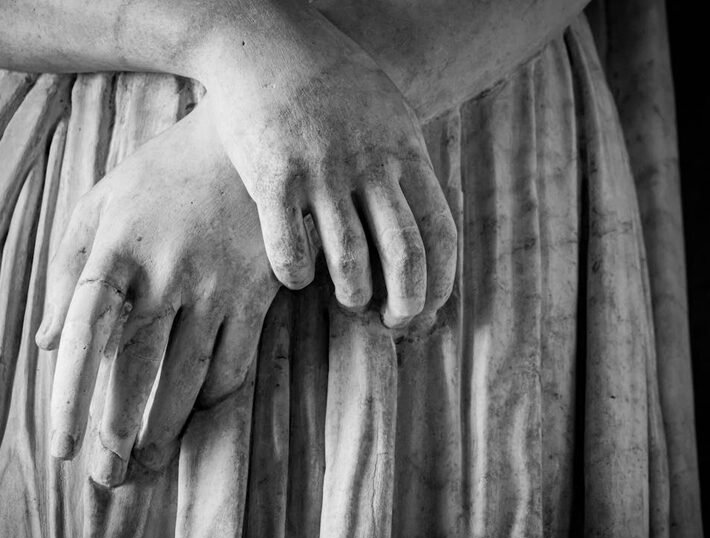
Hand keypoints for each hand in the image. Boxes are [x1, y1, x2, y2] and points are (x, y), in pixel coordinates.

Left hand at [35, 102, 286, 484]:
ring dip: (167, 430)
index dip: (70, 397)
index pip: (85, 335)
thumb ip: (68, 269)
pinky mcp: (256, 296)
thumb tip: (45, 342)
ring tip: (148, 466)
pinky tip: (197, 415)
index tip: (62, 448)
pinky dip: (214, 398)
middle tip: (108, 479)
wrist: (246, 145)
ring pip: (188, 379)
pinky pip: (236, 363)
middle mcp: (167, 276)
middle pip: (137, 372)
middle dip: (120, 435)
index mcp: (117, 251)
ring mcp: (217, 289)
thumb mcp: (103, 202)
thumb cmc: (164, 173)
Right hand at [197, 4, 456, 326]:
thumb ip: (407, 163)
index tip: (431, 307)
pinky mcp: (272, 176)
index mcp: (406, 152)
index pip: (440, 233)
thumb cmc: (334, 83)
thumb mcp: (389, 113)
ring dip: (352, 293)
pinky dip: (297, 275)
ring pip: (350, 259)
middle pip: (404, 255)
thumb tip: (426, 216)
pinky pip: (289, 248)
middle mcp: (369, 165)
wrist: (268, 43)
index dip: (441, 282)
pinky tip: (298, 276)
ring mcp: (321, 172)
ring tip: (348, 298)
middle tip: (395, 323)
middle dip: (405, 304)